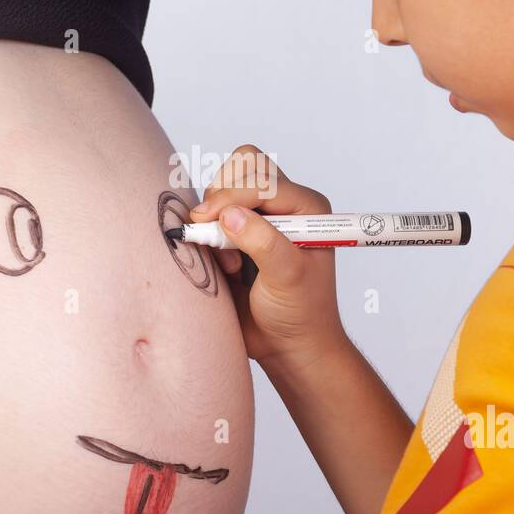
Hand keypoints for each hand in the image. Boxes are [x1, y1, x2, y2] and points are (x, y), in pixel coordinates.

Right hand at [190, 145, 351, 372]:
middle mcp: (285, 205)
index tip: (208, 221)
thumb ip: (261, 242)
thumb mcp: (287, 276)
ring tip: (231, 259)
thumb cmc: (301, 312)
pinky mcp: (239, 232)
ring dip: (216, 219)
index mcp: (306, 207)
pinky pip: (213, 214)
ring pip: (224, 187)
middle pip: (243, 168)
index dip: (232, 196)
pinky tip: (227, 264)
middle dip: (222, 197)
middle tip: (218, 236)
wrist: (290, 345)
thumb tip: (228, 214)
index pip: (262, 179)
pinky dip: (209, 233)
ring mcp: (260, 217)